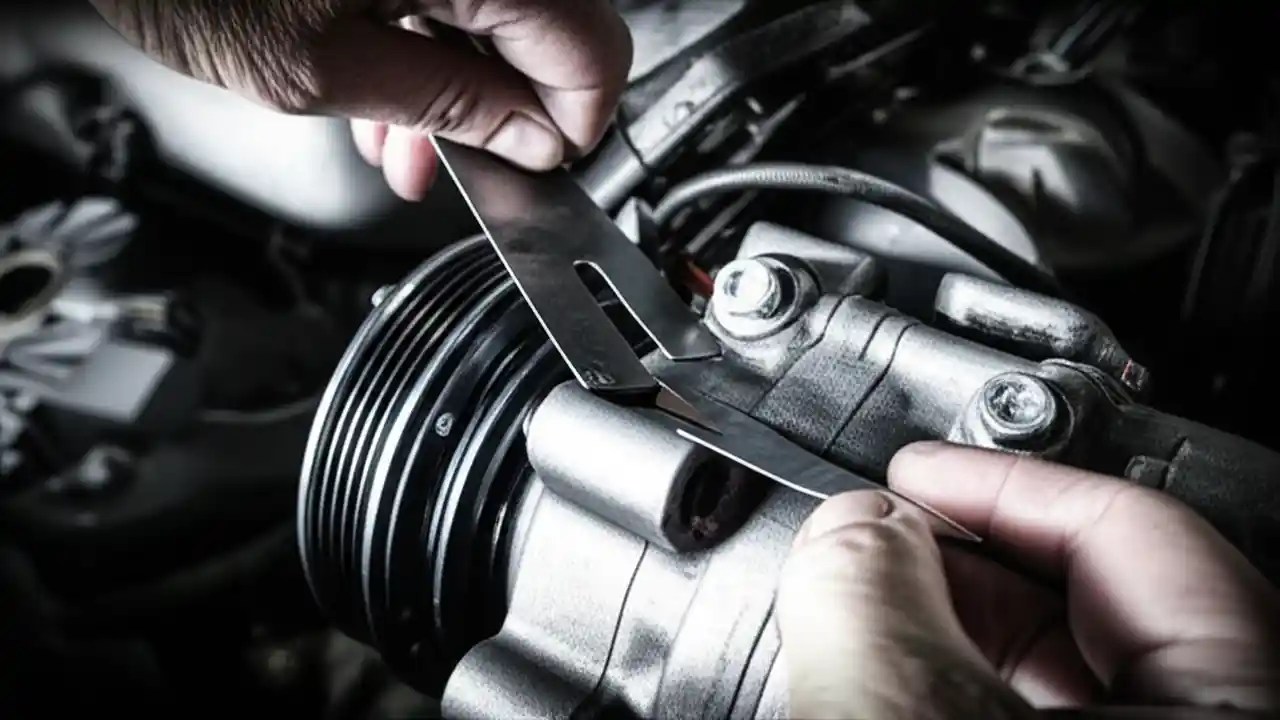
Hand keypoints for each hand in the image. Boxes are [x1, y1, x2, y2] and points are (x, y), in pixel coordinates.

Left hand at [88, 0, 631, 199]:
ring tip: (400, 145)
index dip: (573, 126)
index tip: (541, 167)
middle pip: (547, 33)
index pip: (592, 53)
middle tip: (468, 168)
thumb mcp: (324, 69)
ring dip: (457, 88)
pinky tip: (380, 95)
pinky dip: (421, 48)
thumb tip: (534, 138)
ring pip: (494, 17)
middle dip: (508, 113)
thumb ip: (451, 105)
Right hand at [777, 441, 1279, 718]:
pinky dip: (952, 694)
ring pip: (1054, 675)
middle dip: (959, 555)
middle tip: (869, 540)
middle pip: (1092, 598)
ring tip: (857, 619)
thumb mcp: (911, 714)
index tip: (913, 471)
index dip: (1001, 479)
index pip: (1136, 526)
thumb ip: (873, 588)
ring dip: (945, 629)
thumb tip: (851, 524)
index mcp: (1248, 705)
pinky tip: (884, 691)